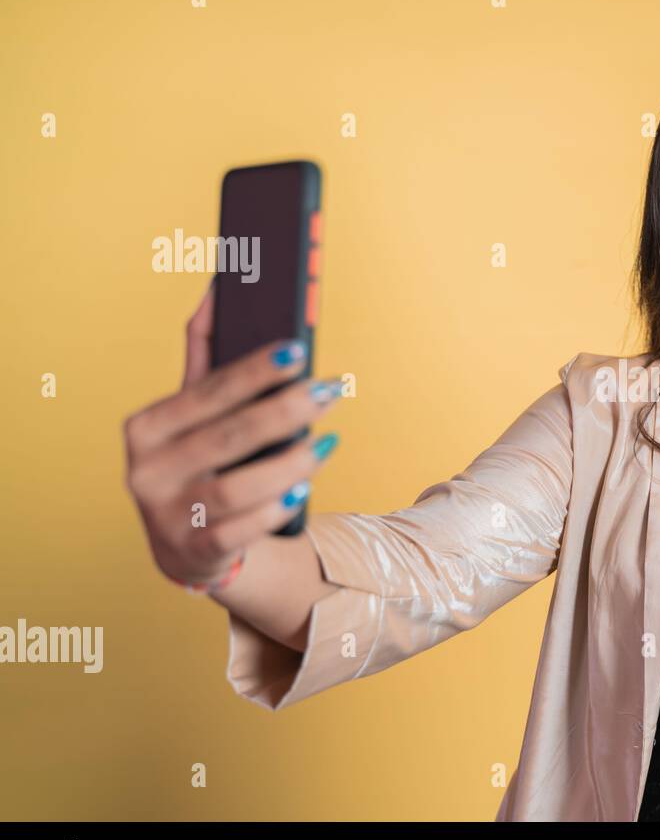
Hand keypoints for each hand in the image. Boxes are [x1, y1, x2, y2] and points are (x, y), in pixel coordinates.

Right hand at [123, 279, 343, 587]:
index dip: (255, 370)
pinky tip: (302, 489)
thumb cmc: (199, 463)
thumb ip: (204, 358)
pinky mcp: (196, 551)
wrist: (188, 546)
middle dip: (285, 409)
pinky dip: (273, 510)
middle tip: (330, 388)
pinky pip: (241, 531)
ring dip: (290, 463)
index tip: (298, 349)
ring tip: (327, 442)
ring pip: (237, 488)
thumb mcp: (193, 416)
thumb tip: (219, 287)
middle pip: (228, 436)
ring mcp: (168, 516)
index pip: (208, 391)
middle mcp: (148, 470)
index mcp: (148, 427)